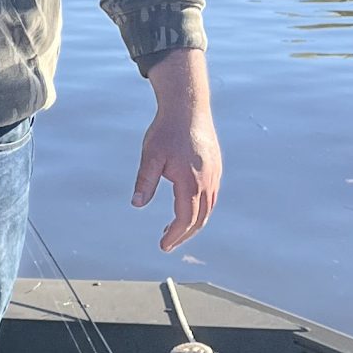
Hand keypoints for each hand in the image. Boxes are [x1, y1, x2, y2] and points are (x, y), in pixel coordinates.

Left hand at [132, 47, 220, 253]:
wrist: (188, 107)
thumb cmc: (166, 131)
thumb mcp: (150, 156)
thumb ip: (145, 181)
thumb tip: (137, 204)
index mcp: (191, 183)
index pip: (186, 219)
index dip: (174, 235)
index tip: (162, 245)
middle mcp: (207, 182)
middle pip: (200, 219)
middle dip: (185, 234)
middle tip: (168, 242)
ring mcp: (214, 174)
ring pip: (209, 208)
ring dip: (194, 222)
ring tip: (175, 227)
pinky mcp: (215, 167)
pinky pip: (212, 195)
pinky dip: (201, 208)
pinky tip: (188, 205)